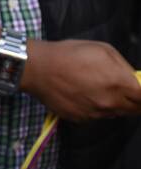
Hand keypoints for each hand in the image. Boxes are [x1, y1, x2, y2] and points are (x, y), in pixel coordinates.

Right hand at [22, 39, 140, 121]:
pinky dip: (95, 108)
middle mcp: (109, 102)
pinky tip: (83, 94)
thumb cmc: (69, 54)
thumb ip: (124, 67)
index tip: (140, 90)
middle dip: (133, 100)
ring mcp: (94, 113)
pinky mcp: (80, 118)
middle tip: (122, 88)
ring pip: (115, 113)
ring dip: (113, 103)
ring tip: (96, 87)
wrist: (38, 68)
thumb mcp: (103, 50)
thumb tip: (134, 79)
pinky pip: (96, 116)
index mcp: (119, 83)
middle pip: (135, 109)